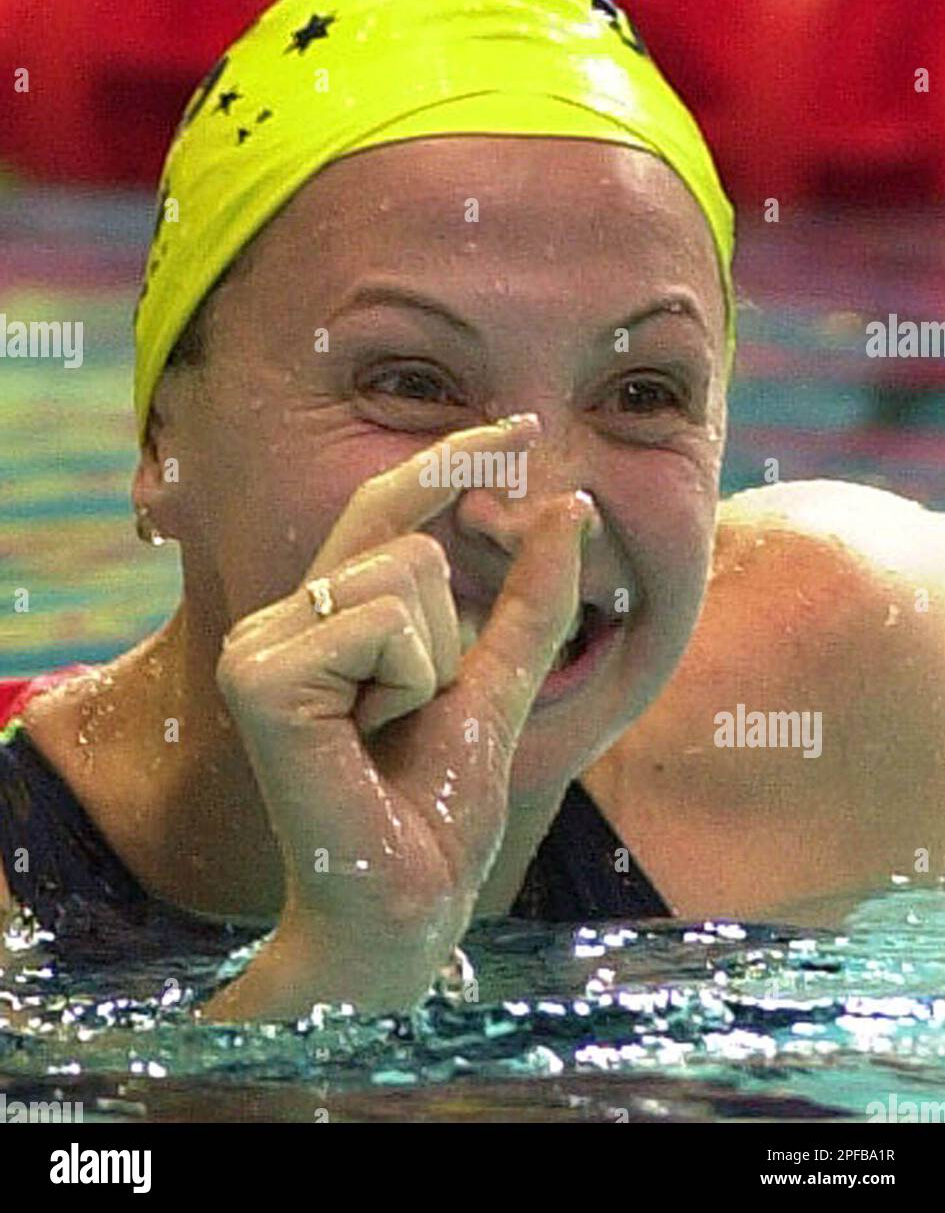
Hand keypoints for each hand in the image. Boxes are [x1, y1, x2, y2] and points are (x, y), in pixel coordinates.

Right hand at [208, 417, 597, 1015]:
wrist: (404, 902)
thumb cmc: (437, 806)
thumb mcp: (500, 683)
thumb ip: (530, 600)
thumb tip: (569, 504)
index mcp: (322, 619)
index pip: (386, 507)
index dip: (451, 458)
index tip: (522, 427)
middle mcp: (278, 618)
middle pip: (414, 544)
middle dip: (452, 635)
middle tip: (410, 718)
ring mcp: (258, 643)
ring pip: (406, 574)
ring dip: (433, 665)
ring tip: (389, 732)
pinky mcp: (259, 675)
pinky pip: (385, 621)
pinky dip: (410, 682)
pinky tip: (369, 740)